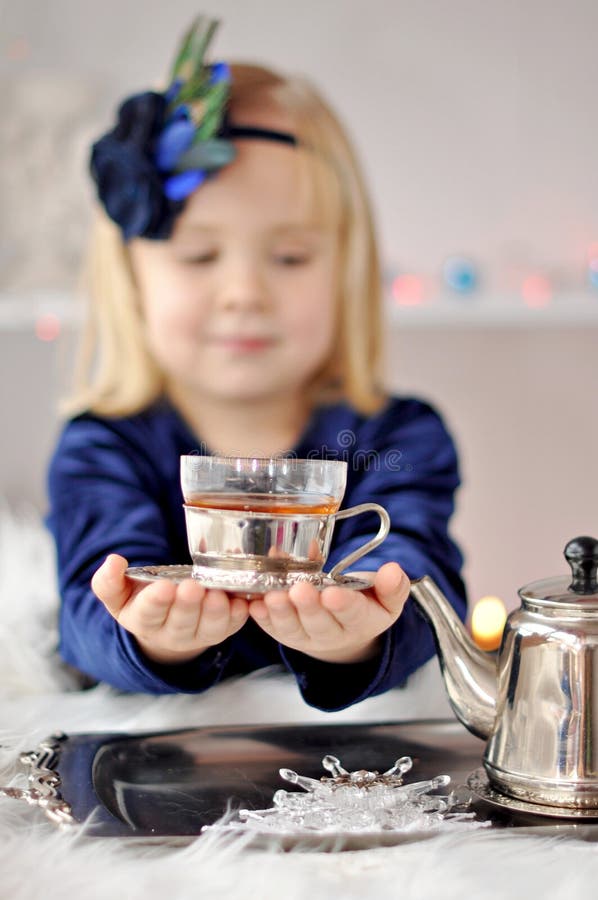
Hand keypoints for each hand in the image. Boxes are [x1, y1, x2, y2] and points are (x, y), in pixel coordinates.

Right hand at [91, 554, 249, 665]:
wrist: (164, 622)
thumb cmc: (140, 601)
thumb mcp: (118, 593)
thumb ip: (109, 580)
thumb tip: (112, 561)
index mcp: (144, 621)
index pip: (148, 614)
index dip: (156, 602)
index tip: (165, 586)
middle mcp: (171, 633)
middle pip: (181, 623)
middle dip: (188, 605)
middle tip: (193, 587)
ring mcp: (198, 634)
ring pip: (208, 628)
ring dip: (216, 612)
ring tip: (218, 595)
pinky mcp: (220, 631)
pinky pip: (231, 627)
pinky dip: (237, 616)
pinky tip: (241, 602)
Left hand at [248, 562, 409, 663]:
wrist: (344, 629)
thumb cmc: (365, 604)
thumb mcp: (387, 598)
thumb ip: (392, 587)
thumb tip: (393, 571)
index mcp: (361, 622)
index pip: (353, 615)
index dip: (343, 605)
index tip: (333, 594)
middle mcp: (331, 633)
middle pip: (319, 624)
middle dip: (308, 608)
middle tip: (299, 590)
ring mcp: (305, 636)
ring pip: (292, 628)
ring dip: (280, 612)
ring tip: (273, 596)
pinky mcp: (284, 633)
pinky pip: (271, 628)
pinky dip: (261, 616)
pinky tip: (254, 602)